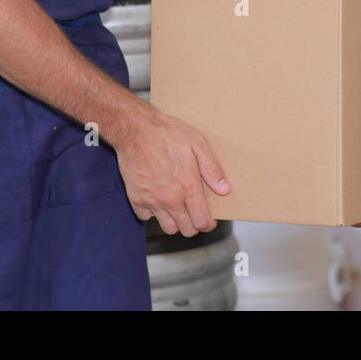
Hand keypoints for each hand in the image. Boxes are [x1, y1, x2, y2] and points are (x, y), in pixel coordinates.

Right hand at [115, 102, 229, 236]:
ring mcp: (151, 201)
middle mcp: (170, 199)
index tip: (209, 220)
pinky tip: (158, 198)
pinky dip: (153, 212)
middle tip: (195, 211)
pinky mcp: (135, 199)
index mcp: (188, 187)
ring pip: (168, 228)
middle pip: (186, 230)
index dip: (209, 224)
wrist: (135, 130)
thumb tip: (225, 190)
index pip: (202, 222)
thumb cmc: (168, 133)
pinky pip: (147, 217)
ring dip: (175, 221)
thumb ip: (212, 170)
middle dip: (194, 224)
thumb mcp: (198, 144)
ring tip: (178, 206)